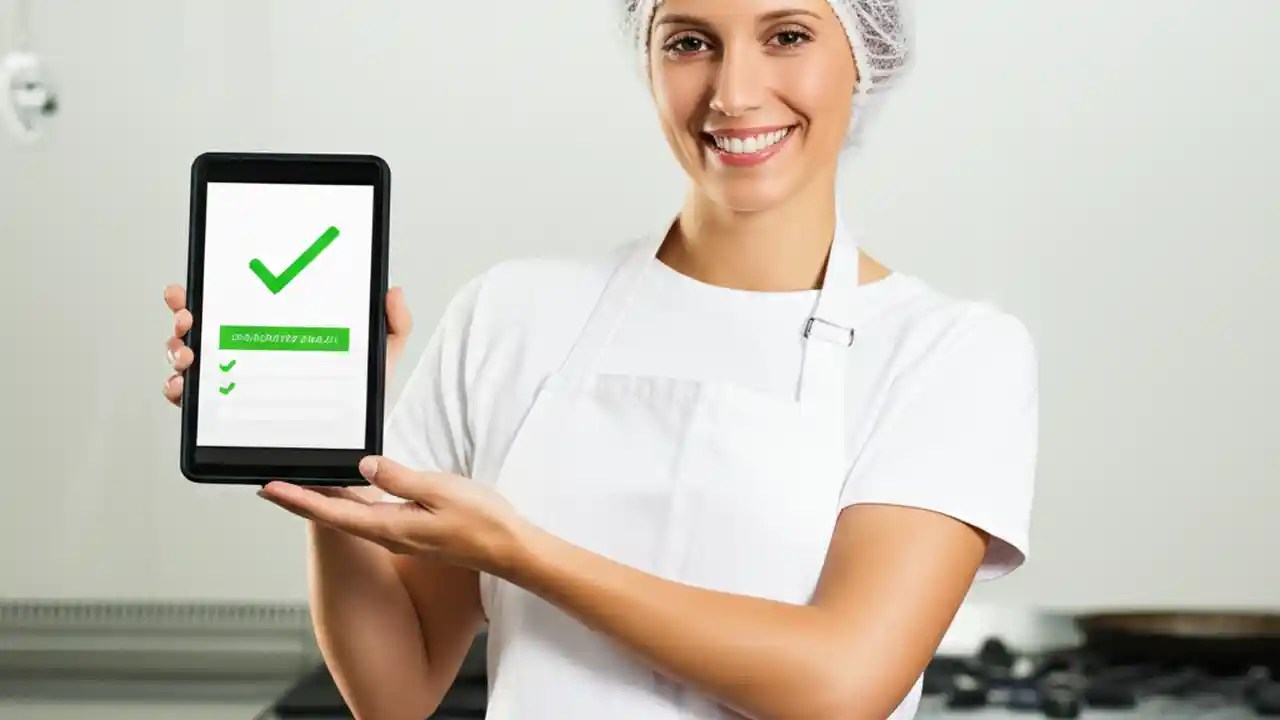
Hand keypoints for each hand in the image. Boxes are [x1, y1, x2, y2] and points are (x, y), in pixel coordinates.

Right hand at [161, 285, 412, 405]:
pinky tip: (183, 389)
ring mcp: (233, 383)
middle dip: (183, 319)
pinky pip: (193, 403)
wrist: (354, 452)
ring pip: (188, 360)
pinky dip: (179, 392)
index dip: (202, 293)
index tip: (190, 290)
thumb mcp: (380, 357)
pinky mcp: (228, 417)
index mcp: (274, 329)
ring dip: (177, 352)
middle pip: (198, 328)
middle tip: (190, 320)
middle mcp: (246, 351)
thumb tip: (393, 290)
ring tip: (189, 355)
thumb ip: (393, 323)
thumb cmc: (360, 399)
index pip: (230, 304)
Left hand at [257, 456, 530, 576]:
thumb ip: (399, 479)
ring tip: (301, 484)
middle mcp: (388, 534)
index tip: (270, 489)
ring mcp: (400, 535)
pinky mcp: (412, 530)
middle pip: (335, 516)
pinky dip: (351, 502)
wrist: (508, 549)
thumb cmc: (480, 521)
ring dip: (324, 500)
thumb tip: (364, 466)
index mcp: (389, 527)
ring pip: (351, 516)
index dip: (298, 500)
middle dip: (302, 499)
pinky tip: (349, 492)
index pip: (332, 512)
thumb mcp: (439, 490)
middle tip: (272, 485)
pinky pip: (371, 515)